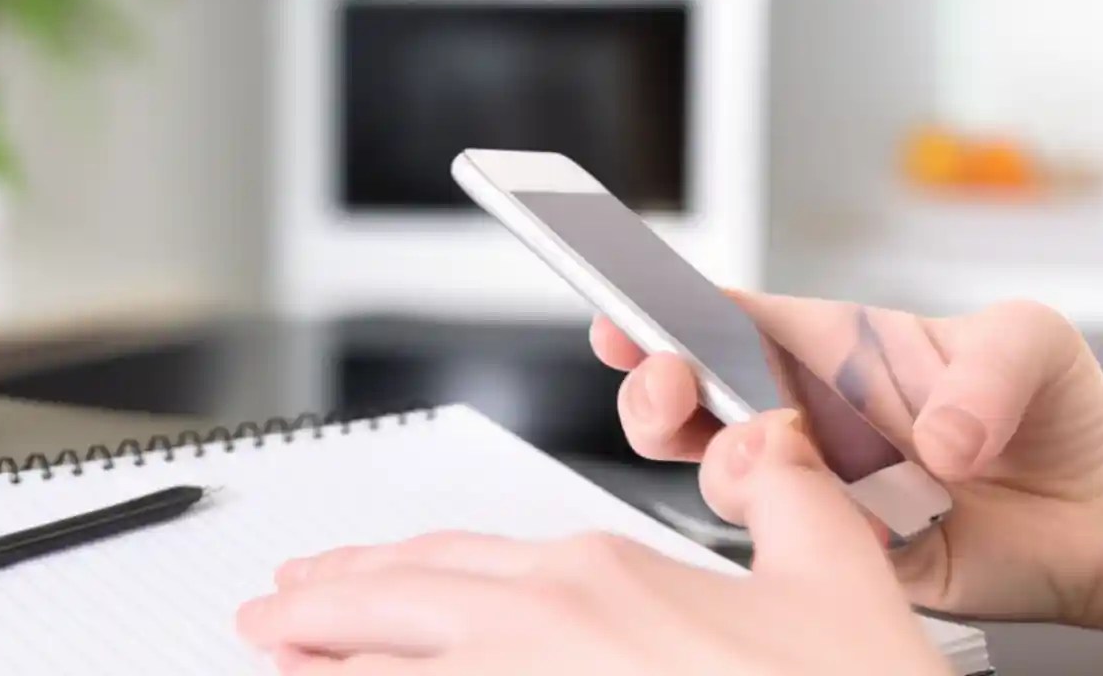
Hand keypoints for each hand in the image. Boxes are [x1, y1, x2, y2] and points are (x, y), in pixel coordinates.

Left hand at [236, 411, 952, 675]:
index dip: (396, 561)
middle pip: (400, 599)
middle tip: (272, 606)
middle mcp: (545, 623)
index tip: (353, 571)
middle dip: (325, 600)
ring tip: (268, 647)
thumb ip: (786, 498)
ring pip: (382, 663)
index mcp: (603, 576)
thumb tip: (772, 448)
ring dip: (315, 654)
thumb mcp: (834, 573)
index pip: (464, 554)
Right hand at [591, 294, 1102, 627]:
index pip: (727, 322)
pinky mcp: (843, 552)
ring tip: (777, 450)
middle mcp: (810, 417)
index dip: (662, 314)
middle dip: (657, 395)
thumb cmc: (1058, 413)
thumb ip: (983, 369)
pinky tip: (849, 518)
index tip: (620, 314)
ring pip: (723, 477)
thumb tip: (934, 439)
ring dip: (728, 463)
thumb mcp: (1030, 345)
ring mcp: (819, 487)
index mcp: (831, 349)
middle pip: (694, 404)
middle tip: (669, 385)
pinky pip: (795, 545)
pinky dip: (802, 534)